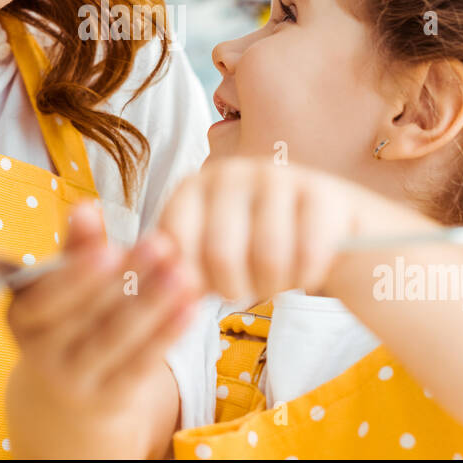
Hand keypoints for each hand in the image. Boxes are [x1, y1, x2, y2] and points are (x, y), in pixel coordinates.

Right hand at [5, 200, 196, 456]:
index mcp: (23, 318)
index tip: (109, 246)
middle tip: (160, 243)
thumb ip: (75, 250)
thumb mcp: (60, 292)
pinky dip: (167, 335)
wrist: (63, 406)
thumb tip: (86, 206)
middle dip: (126, 278)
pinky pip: (140, 365)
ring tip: (184, 273)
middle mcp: (42, 354)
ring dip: (153, 304)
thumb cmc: (67, 327)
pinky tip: (191, 308)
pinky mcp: (108, 400)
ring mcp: (74, 382)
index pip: (46, 297)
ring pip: (114, 341)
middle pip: (86, 316)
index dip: (76, 273)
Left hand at [155, 157, 441, 302]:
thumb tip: (135, 288)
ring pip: (268, 259)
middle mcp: (230, 172)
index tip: (206, 290)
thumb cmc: (256, 250)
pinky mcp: (322, 191)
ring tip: (275, 280)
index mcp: (191, 187)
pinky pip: (309, 256)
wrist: (328, 233)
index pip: (174, 246)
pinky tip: (308, 269)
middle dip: (236, 288)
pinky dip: (308, 276)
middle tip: (246, 290)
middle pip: (221, 256)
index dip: (190, 283)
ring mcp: (277, 176)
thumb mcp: (207, 255)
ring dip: (274, 285)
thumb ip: (173, 267)